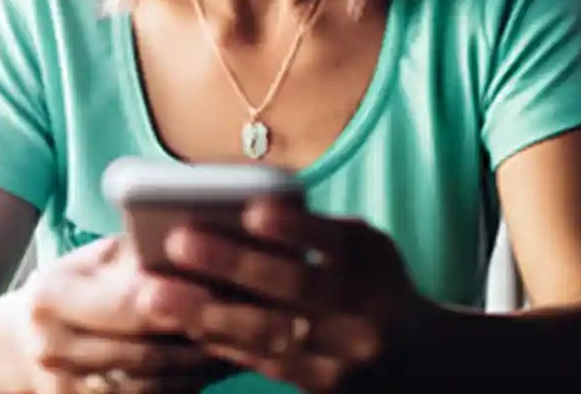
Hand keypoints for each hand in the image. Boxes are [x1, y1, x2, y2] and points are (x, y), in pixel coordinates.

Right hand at [19, 236, 238, 392]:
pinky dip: (194, 383)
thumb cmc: (77, 286)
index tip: (228, 286)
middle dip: (209, 337)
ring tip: (260, 342)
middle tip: (268, 322)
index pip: (129, 303)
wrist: (26, 345)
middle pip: (148, 351)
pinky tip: (227, 363)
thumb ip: (138, 254)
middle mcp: (54, 349)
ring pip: (158, 383)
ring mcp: (70, 391)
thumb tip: (202, 242)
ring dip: (210, 366)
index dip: (182, 298)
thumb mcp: (96, 259)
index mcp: (52, 297)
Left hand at [136, 200, 429, 392]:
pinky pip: (262, 362)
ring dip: (208, 312)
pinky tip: (181, 323)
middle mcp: (361, 312)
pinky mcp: (320, 387)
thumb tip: (245, 205)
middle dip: (233, 264)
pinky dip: (219, 341)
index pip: (333, 241)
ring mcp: (342, 357)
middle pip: (295, 288)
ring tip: (157, 294)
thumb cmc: (374, 285)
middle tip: (177, 243)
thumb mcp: (363, 248)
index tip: (254, 209)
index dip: (295, 228)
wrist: (423, 363)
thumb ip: (315, 231)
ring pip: (269, 334)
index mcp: (372, 264)